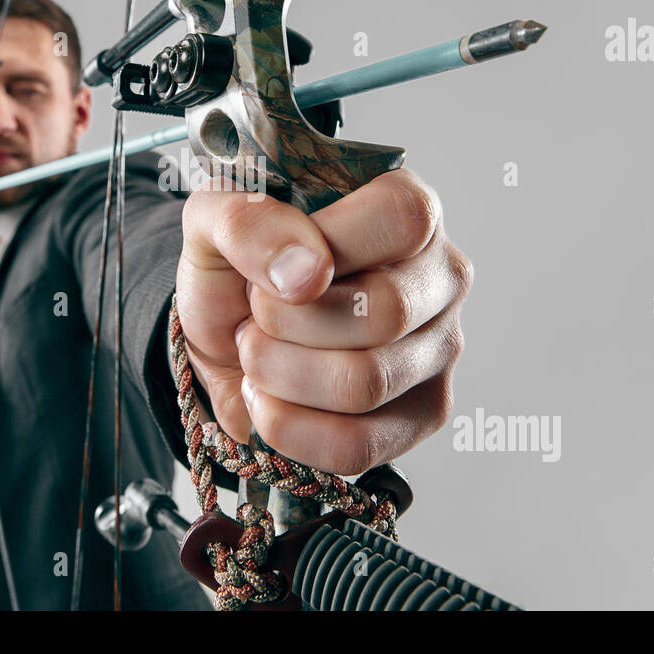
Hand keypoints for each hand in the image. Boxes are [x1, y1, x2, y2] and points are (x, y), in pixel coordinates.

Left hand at [175, 168, 470, 475]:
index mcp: (406, 208)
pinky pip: (359, 445)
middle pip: (385, 313)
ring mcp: (439, 349)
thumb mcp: (213, 221)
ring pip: (366, 383)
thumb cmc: (238, 265)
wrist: (225, 333)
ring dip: (280, 375)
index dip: (331, 246)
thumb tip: (307, 274)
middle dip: (286, 323)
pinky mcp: (422, 414)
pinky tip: (270, 400)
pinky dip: (290, 428)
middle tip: (255, 316)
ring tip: (258, 354)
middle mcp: (440, 277)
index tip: (277, 265)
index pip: (402, 218)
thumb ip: (248, 223)